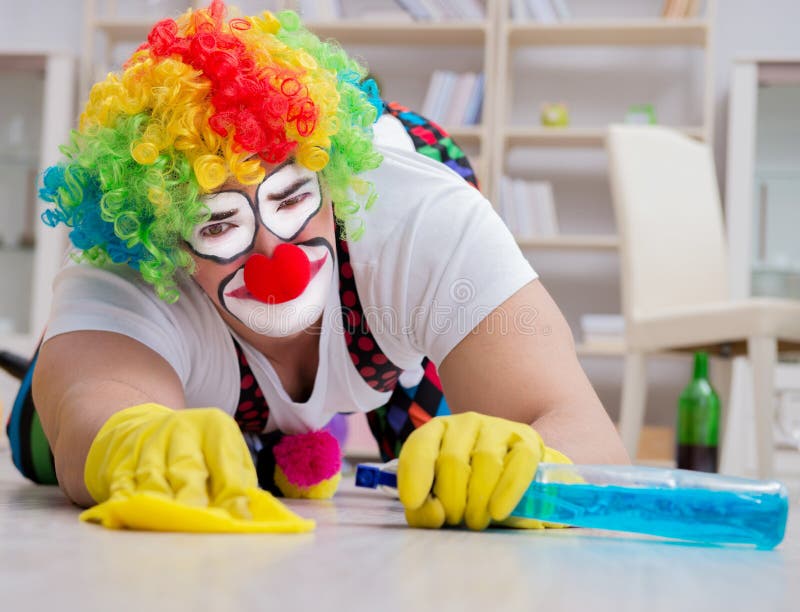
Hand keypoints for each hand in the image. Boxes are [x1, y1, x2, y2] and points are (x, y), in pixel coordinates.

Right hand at [81, 403, 312, 532]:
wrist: (145, 425)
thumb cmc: (198, 450)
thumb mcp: (225, 453)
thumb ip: (237, 482)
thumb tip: (246, 519)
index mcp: (215, 426)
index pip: (226, 463)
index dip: (232, 495)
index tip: (238, 521)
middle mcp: (181, 429)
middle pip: (187, 469)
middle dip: (193, 500)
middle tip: (201, 525)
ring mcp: (148, 443)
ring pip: (153, 479)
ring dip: (160, 506)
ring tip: (169, 529)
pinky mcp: (122, 458)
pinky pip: (123, 486)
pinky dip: (128, 506)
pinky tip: (132, 521)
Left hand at [397, 411, 569, 529]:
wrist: (523, 477)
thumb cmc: (472, 490)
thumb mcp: (443, 498)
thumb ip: (427, 510)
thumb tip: (434, 515)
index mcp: (436, 432)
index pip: (419, 445)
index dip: (414, 474)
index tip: (413, 501)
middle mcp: (465, 423)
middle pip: (452, 461)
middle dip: (452, 500)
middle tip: (457, 520)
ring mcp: (498, 428)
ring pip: (485, 463)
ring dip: (478, 502)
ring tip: (477, 521)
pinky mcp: (528, 440)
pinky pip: (518, 464)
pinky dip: (507, 491)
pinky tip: (498, 511)